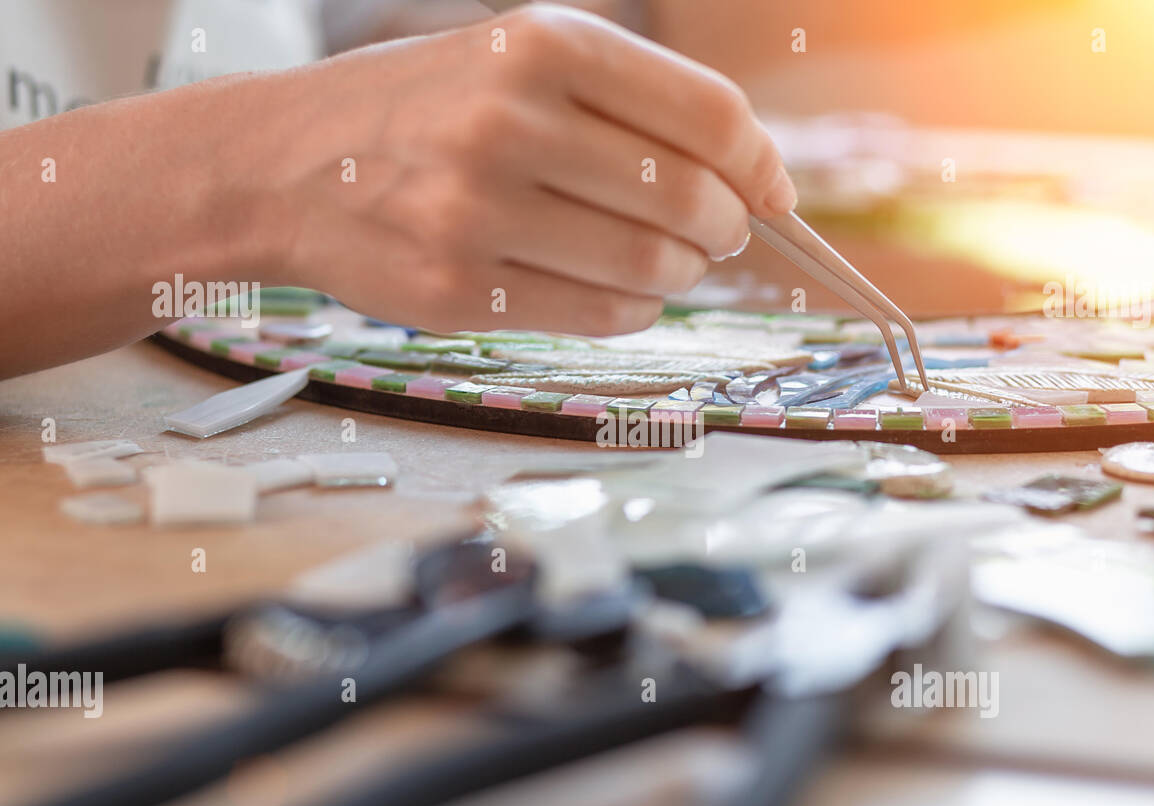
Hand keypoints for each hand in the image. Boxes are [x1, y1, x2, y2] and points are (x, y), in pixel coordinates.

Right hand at [261, 4, 796, 335]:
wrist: (284, 162)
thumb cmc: (425, 110)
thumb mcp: (518, 61)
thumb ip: (634, 102)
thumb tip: (760, 178)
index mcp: (541, 46)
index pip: (709, 113)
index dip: (761, 163)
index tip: (772, 190)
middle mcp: (510, 122)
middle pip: (690, 196)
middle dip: (725, 227)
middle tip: (716, 233)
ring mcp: (477, 212)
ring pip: (651, 265)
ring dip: (683, 273)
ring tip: (668, 261)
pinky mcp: (458, 288)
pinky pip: (599, 313)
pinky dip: (635, 308)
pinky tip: (620, 289)